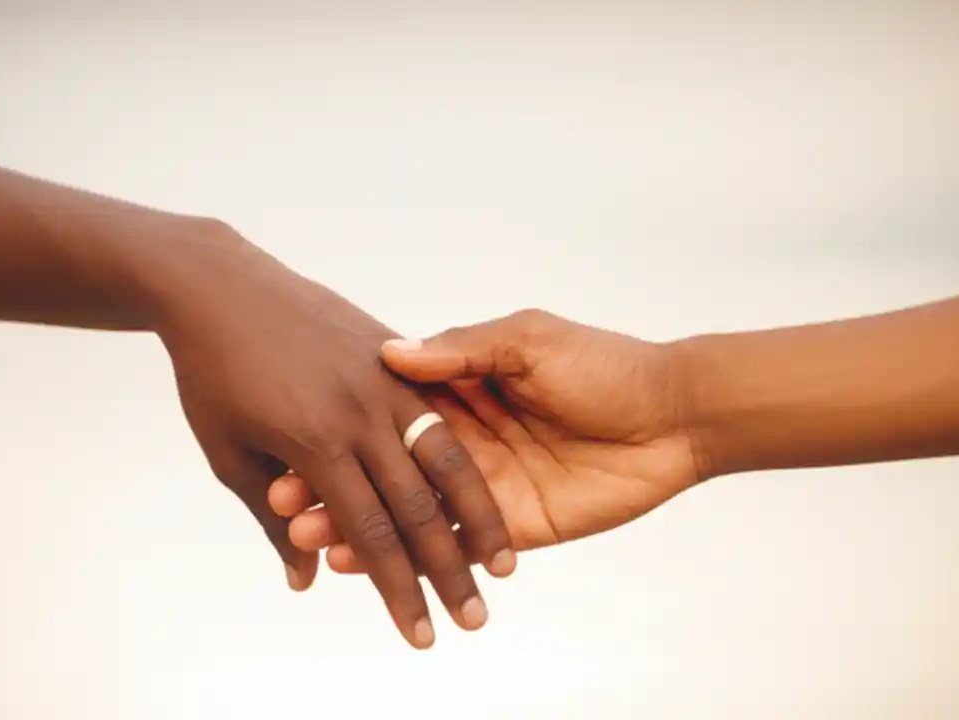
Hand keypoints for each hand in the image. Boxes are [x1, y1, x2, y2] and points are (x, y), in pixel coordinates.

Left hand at [149, 223, 514, 646]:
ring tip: (506, 563)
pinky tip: (487, 486)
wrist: (217, 285)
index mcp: (316, 443)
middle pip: (419, 505)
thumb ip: (272, 519)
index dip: (399, 592)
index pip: (371, 535)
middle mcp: (359, 412)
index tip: (421, 635)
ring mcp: (382, 376)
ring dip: (480, 515)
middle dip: (450, 570)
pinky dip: (462, 453)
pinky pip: (436, 407)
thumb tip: (307, 580)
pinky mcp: (389, 348)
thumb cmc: (211, 375)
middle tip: (476, 620)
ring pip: (447, 455)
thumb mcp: (229, 452)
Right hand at [268, 309, 703, 571]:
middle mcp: (462, 441)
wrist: (676, 414)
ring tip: (307, 540)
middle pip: (385, 470)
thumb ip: (464, 352)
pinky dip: (412, 560)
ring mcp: (484, 489)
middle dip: (331, 486)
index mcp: (460, 389)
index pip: (384, 415)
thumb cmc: (605, 365)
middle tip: (282, 503)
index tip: (291, 443)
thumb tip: (394, 353)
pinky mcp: (513, 529)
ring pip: (408, 514)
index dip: (338, 429)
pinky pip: (455, 548)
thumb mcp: (529, 341)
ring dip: (357, 529)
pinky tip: (361, 568)